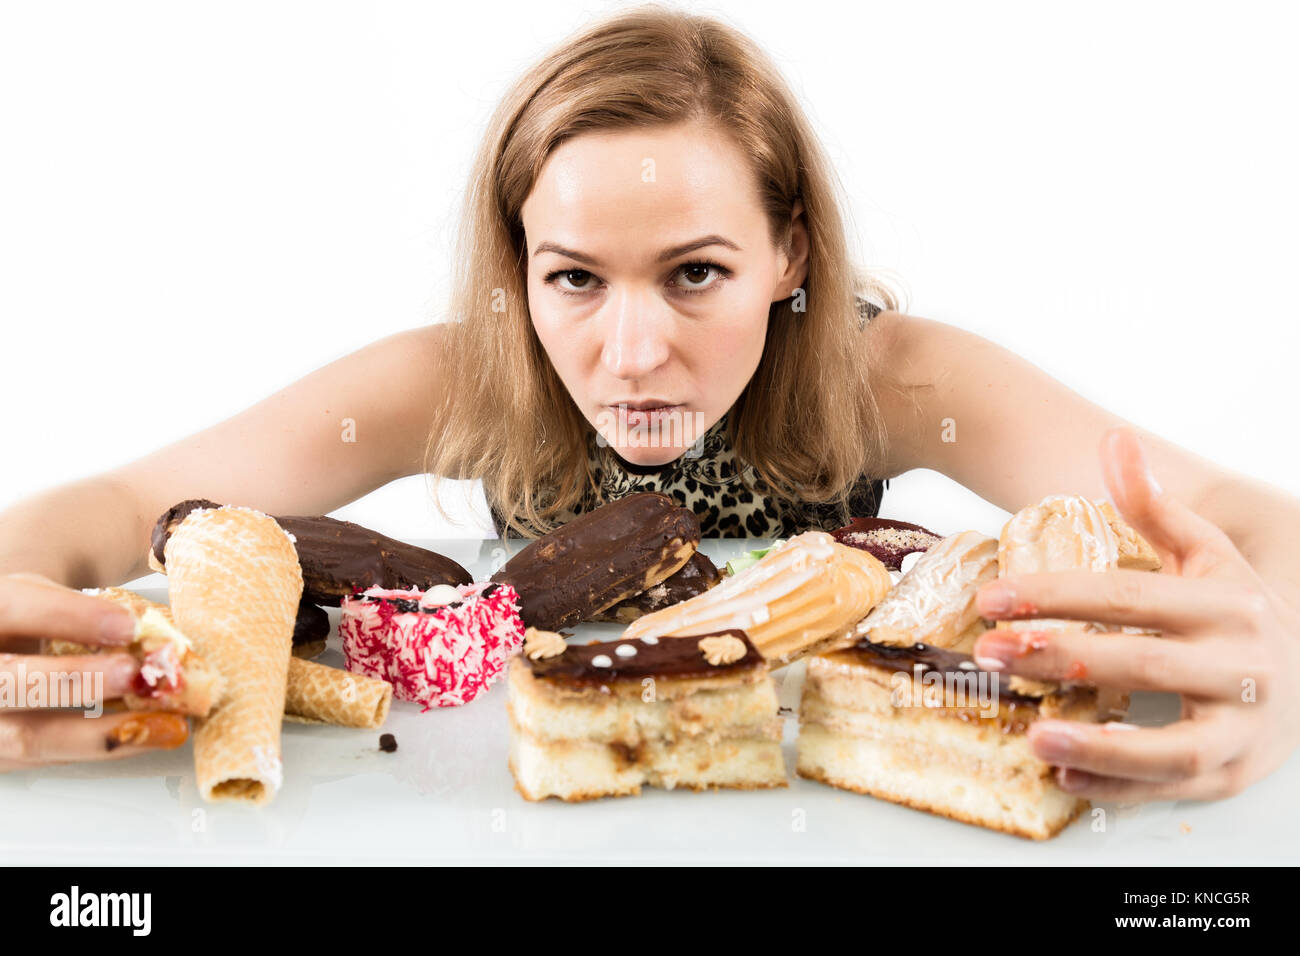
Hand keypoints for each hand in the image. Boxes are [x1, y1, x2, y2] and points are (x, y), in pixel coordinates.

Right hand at [0, 572, 188, 770]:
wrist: (1, 650)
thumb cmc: (30, 620)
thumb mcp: (46, 595)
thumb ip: (92, 606)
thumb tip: (163, 624)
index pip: (14, 608)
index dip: (71, 617)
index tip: (130, 625)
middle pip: (11, 682)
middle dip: (77, 679)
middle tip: (136, 675)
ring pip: (29, 736)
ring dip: (102, 732)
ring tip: (165, 722)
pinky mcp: (0, 757)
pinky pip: (49, 759)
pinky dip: (104, 748)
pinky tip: (149, 736)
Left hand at [972, 425, 1299, 801]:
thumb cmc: (1236, 613)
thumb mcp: (1207, 556)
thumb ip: (1155, 506)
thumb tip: (1113, 439)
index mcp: (1227, 604)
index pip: (1131, 597)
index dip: (1058, 596)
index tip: (992, 598)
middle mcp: (1242, 666)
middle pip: (1145, 662)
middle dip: (1062, 657)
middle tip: (990, 652)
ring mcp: (1242, 728)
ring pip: (1173, 744)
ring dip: (1101, 745)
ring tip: (1034, 736)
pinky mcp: (1231, 776)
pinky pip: (1174, 790)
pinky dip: (1119, 789)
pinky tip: (1064, 779)